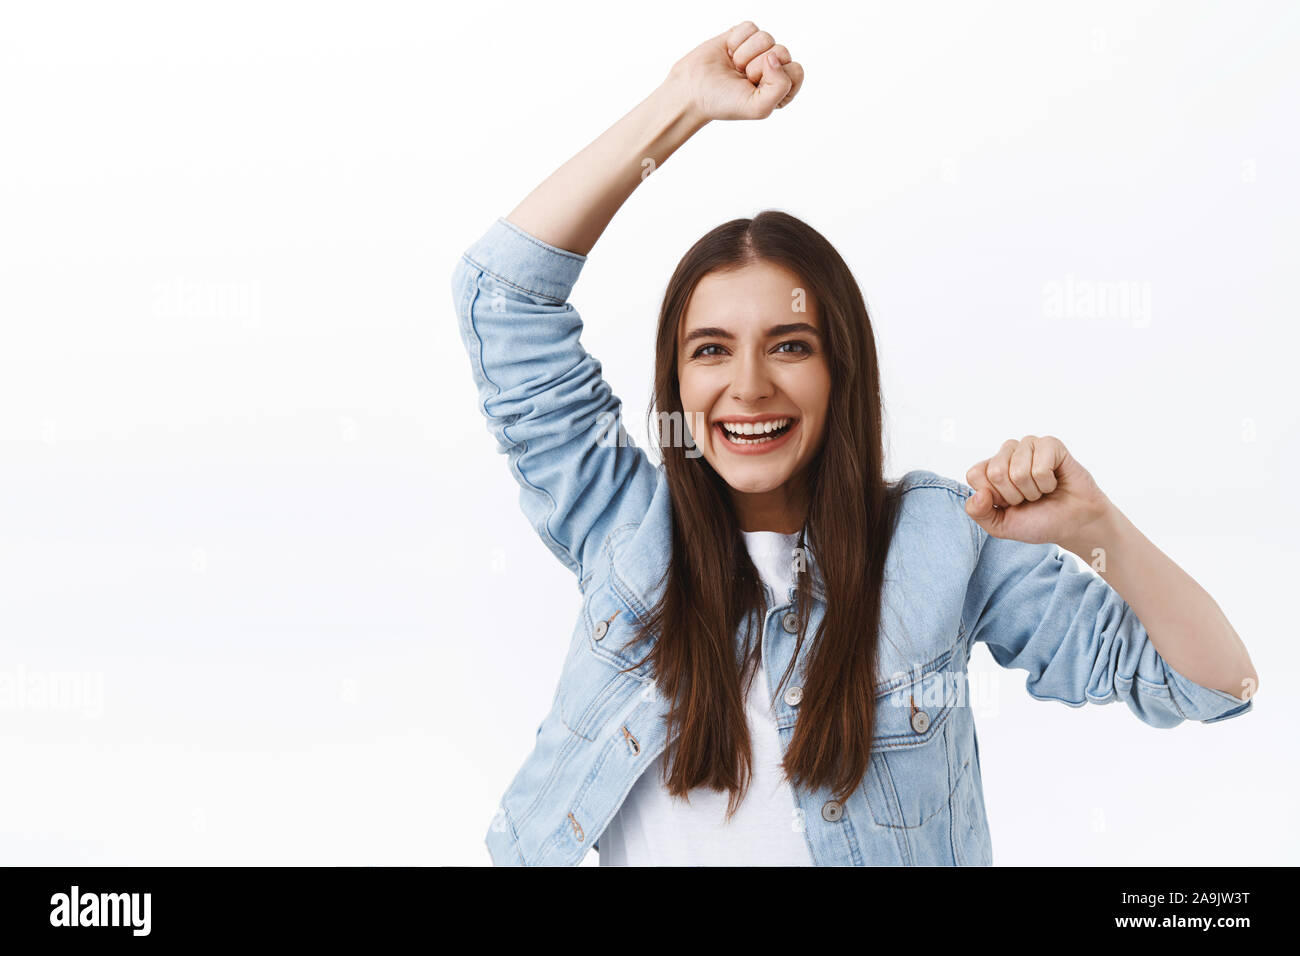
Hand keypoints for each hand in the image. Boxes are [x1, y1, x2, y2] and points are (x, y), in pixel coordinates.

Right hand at [666, 21, 803, 122]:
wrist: (692, 90)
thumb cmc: (724, 102)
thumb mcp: (758, 108)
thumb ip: (780, 88)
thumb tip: (774, 57)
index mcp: (781, 88)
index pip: (796, 71)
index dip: (775, 77)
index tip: (755, 87)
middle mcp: (772, 68)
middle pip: (782, 51)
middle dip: (758, 66)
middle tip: (742, 78)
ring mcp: (758, 50)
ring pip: (766, 38)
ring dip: (745, 54)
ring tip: (734, 67)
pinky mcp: (743, 36)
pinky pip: (750, 27)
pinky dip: (736, 41)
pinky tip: (728, 54)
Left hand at [964, 436, 1112, 547]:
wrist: (1073, 524)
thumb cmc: (1038, 520)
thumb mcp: (1000, 526)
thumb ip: (978, 513)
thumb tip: (979, 493)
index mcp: (990, 468)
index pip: (975, 474)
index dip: (994, 496)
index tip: (1010, 503)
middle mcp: (1007, 453)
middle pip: (995, 472)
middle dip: (1015, 495)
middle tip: (1029, 498)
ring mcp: (1028, 446)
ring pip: (1018, 471)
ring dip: (1033, 491)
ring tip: (1042, 490)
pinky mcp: (1050, 444)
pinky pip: (1040, 468)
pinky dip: (1047, 484)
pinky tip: (1054, 482)